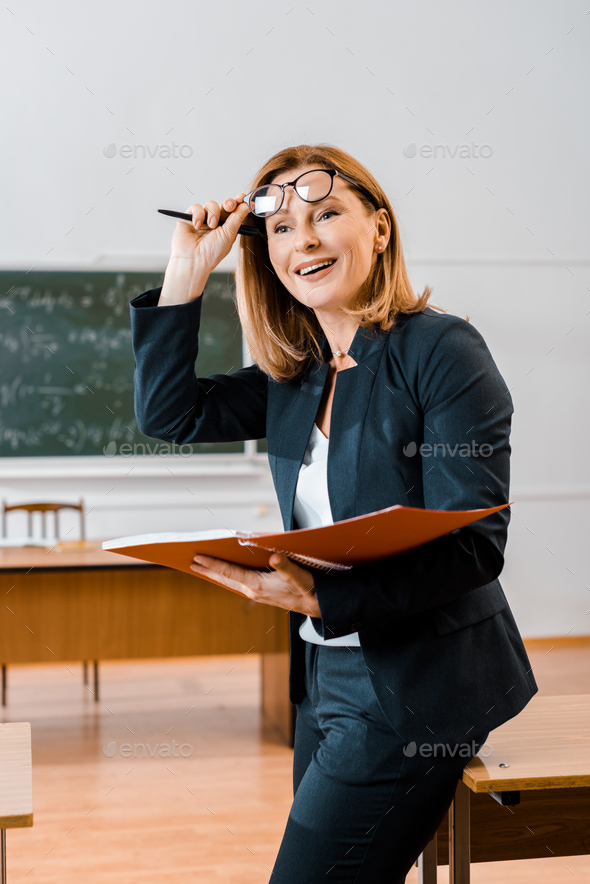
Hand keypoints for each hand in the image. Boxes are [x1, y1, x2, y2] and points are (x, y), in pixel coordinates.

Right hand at [169, 192, 251, 269]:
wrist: (193, 260)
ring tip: (210, 226)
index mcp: (227, 227)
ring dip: (212, 213)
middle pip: (224, 205)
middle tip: (228, 206)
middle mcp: (216, 222)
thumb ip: (238, 218)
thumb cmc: (212, 253)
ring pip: (211, 204)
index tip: (242, 198)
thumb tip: (247, 205)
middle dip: (228, 203)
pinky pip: (196, 207)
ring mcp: (202, 219)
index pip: (235, 211)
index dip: (239, 203)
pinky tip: (197, 226)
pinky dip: (198, 215)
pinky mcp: (189, 218)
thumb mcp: (229, 235)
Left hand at [189, 552, 320, 617]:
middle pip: (225, 578)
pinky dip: (228, 575)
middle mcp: (253, 591)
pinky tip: (225, 572)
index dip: (213, 564)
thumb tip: (274, 557)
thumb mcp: (300, 577)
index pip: (229, 572)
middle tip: (190, 561)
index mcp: (258, 586)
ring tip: (202, 565)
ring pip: (230, 581)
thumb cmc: (309, 590)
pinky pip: (238, 583)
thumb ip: (287, 567)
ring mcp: (256, 593)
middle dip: (207, 570)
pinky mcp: (261, 592)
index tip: (197, 556)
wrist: (318, 606)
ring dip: (216, 573)